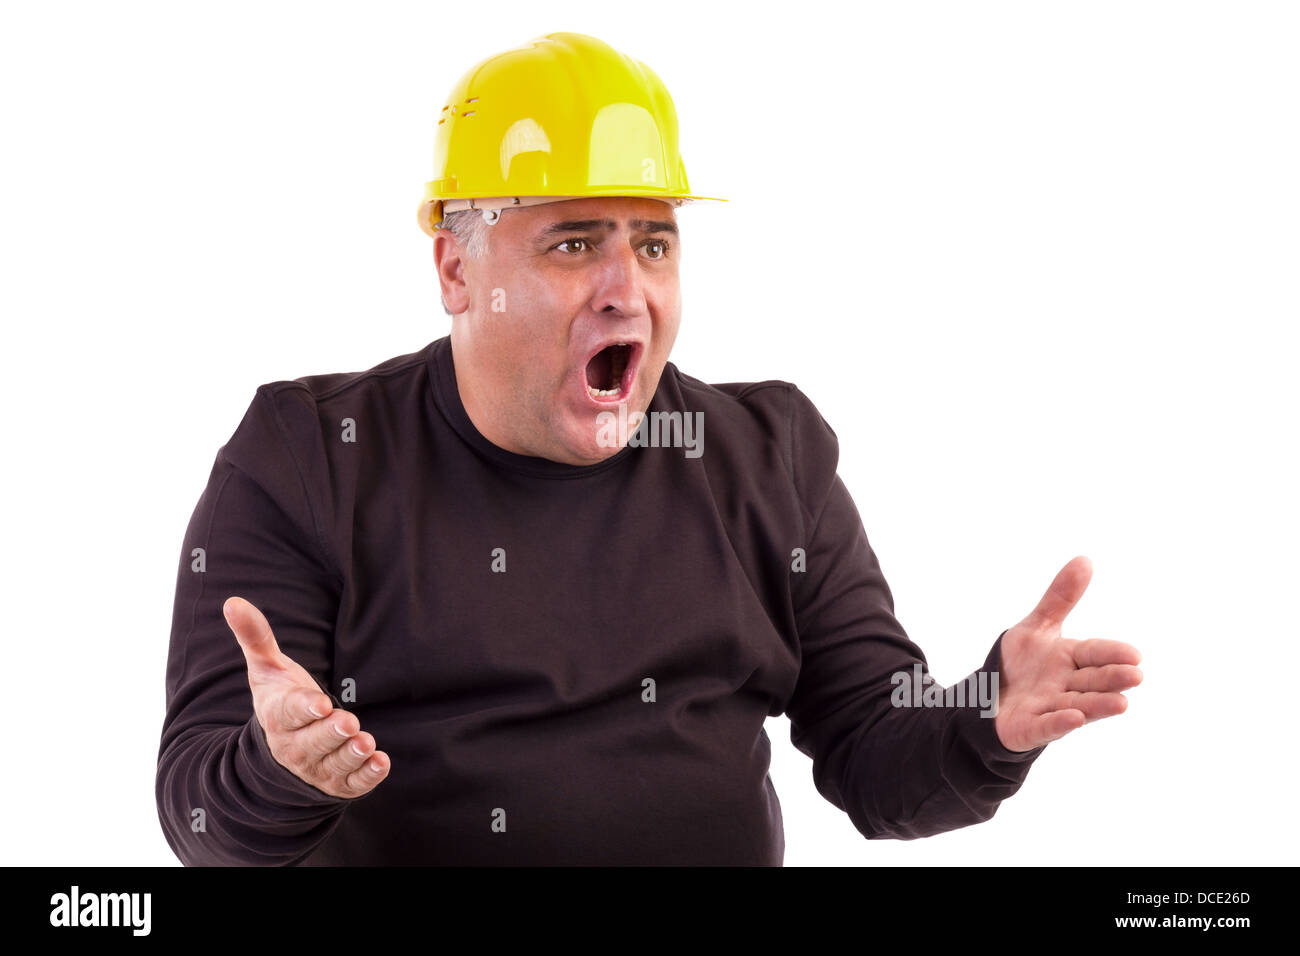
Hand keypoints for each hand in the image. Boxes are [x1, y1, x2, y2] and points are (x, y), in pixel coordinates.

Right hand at [223, 596, 389, 797]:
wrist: (285, 747)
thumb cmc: (281, 698)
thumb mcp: (267, 668)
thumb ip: (255, 637)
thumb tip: (232, 602)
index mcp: (278, 717)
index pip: (290, 713)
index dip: (305, 709)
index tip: (321, 703)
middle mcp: (294, 747)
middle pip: (312, 743)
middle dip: (330, 734)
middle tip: (349, 722)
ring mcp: (316, 768)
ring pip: (334, 765)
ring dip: (351, 756)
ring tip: (366, 742)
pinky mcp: (338, 783)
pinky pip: (352, 784)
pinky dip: (366, 776)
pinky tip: (380, 762)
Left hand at [993, 556, 1142, 751]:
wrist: (988, 699)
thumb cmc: (1020, 664)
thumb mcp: (1037, 626)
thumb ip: (1060, 598)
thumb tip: (1085, 559)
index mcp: (1070, 660)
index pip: (1094, 654)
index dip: (1112, 654)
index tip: (1135, 654)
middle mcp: (1066, 686)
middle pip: (1092, 681)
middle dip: (1112, 678)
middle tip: (1135, 675)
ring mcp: (1050, 709)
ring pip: (1078, 706)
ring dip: (1097, 705)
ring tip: (1121, 703)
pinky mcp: (1030, 728)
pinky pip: (1046, 726)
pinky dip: (1060, 722)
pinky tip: (1074, 719)